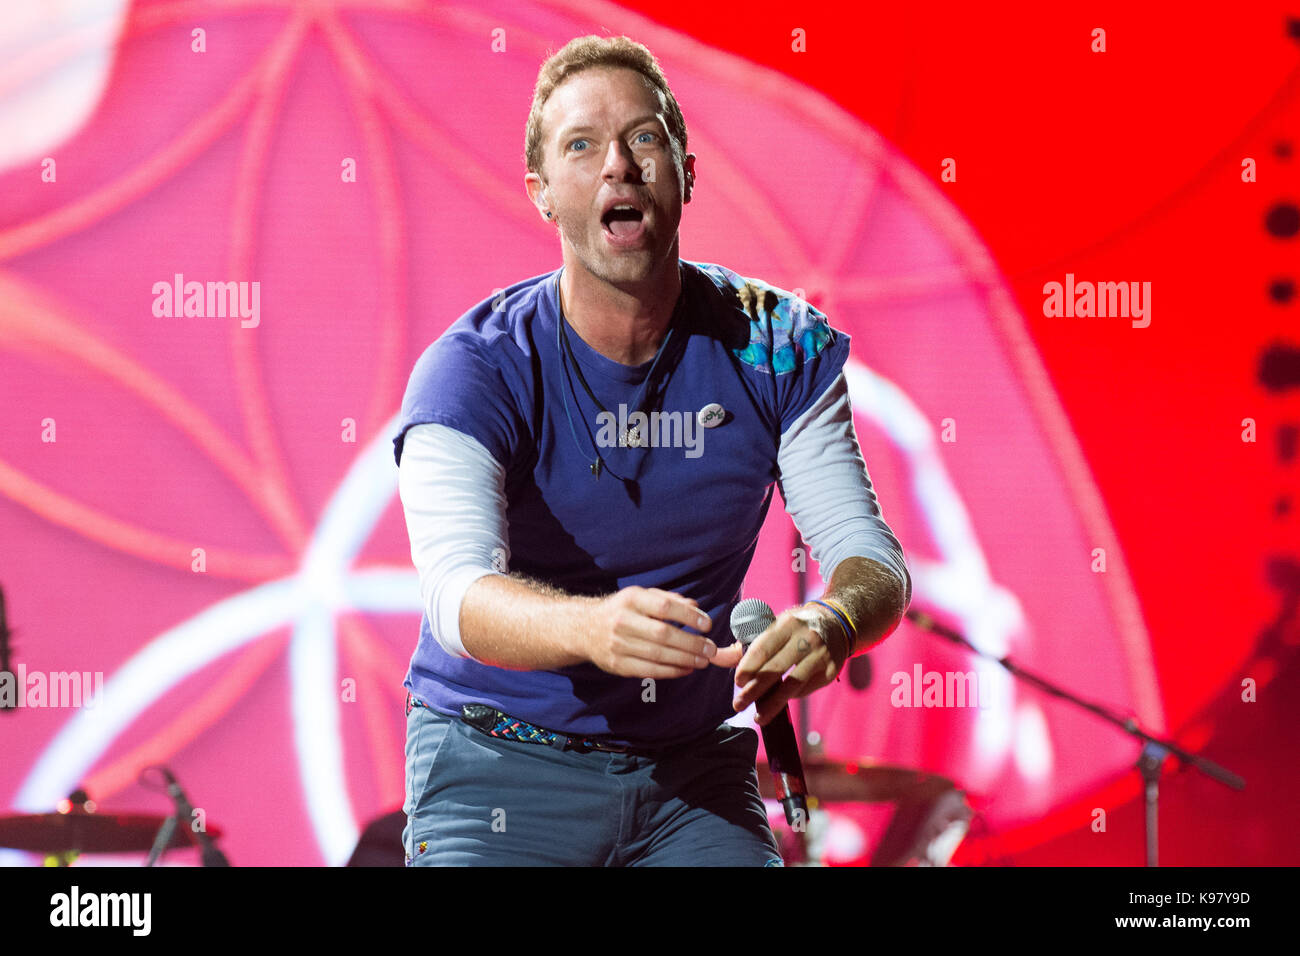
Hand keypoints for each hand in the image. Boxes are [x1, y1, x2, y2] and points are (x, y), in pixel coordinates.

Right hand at [583, 586, 718, 678]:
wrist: (584, 629)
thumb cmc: (622, 610)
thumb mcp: (641, 596)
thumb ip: (668, 599)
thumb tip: (695, 606)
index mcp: (631, 599)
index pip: (664, 607)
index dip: (689, 616)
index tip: (707, 624)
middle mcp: (622, 621)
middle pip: (663, 634)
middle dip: (692, 643)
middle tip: (710, 649)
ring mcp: (618, 645)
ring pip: (658, 655)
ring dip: (685, 660)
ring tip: (703, 661)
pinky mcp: (617, 665)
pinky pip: (649, 670)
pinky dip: (671, 671)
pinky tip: (686, 669)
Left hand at [721, 606, 843, 724]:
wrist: (837, 622)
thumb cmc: (795, 627)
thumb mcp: (773, 627)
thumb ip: (743, 646)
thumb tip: (715, 658)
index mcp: (787, 623)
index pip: (763, 647)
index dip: (748, 666)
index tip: (738, 681)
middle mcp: (806, 637)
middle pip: (776, 669)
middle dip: (754, 689)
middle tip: (738, 704)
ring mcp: (821, 654)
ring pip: (793, 684)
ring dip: (773, 703)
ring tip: (758, 717)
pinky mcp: (831, 669)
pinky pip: (806, 688)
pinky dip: (791, 697)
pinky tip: (778, 704)